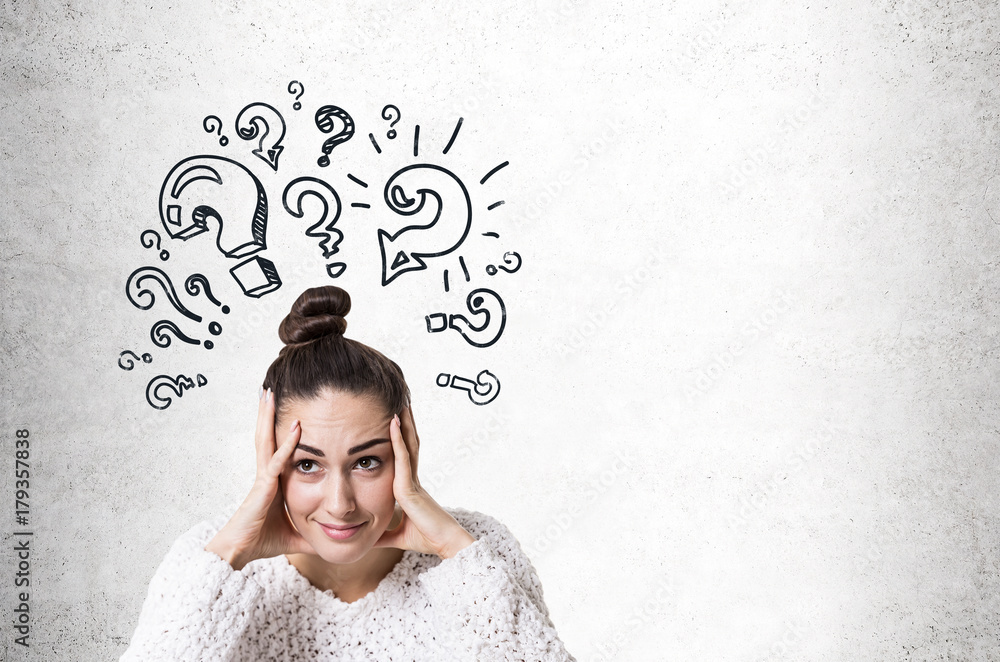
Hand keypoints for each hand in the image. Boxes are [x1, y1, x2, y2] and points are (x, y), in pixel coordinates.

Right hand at [205, 388, 315, 569]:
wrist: (238, 554)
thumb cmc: (262, 542)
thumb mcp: (297, 532)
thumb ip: (314, 531)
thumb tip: (334, 536)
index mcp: (273, 480)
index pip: (278, 447)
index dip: (281, 428)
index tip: (286, 408)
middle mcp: (266, 474)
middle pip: (268, 436)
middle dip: (269, 413)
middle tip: (272, 388)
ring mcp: (263, 479)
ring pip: (266, 440)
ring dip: (269, 417)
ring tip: (269, 393)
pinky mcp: (263, 488)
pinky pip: (277, 462)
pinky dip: (287, 444)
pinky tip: (295, 427)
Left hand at [373, 406, 475, 558]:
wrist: (446, 545)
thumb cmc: (427, 539)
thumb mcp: (397, 536)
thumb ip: (383, 535)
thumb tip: (367, 540)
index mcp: (408, 487)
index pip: (403, 456)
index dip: (400, 437)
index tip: (394, 419)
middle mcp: (411, 479)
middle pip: (407, 443)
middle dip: (403, 423)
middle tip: (398, 401)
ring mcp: (412, 480)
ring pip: (407, 444)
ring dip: (403, 422)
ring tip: (398, 402)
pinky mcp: (410, 487)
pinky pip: (403, 457)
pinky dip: (397, 439)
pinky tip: (392, 422)